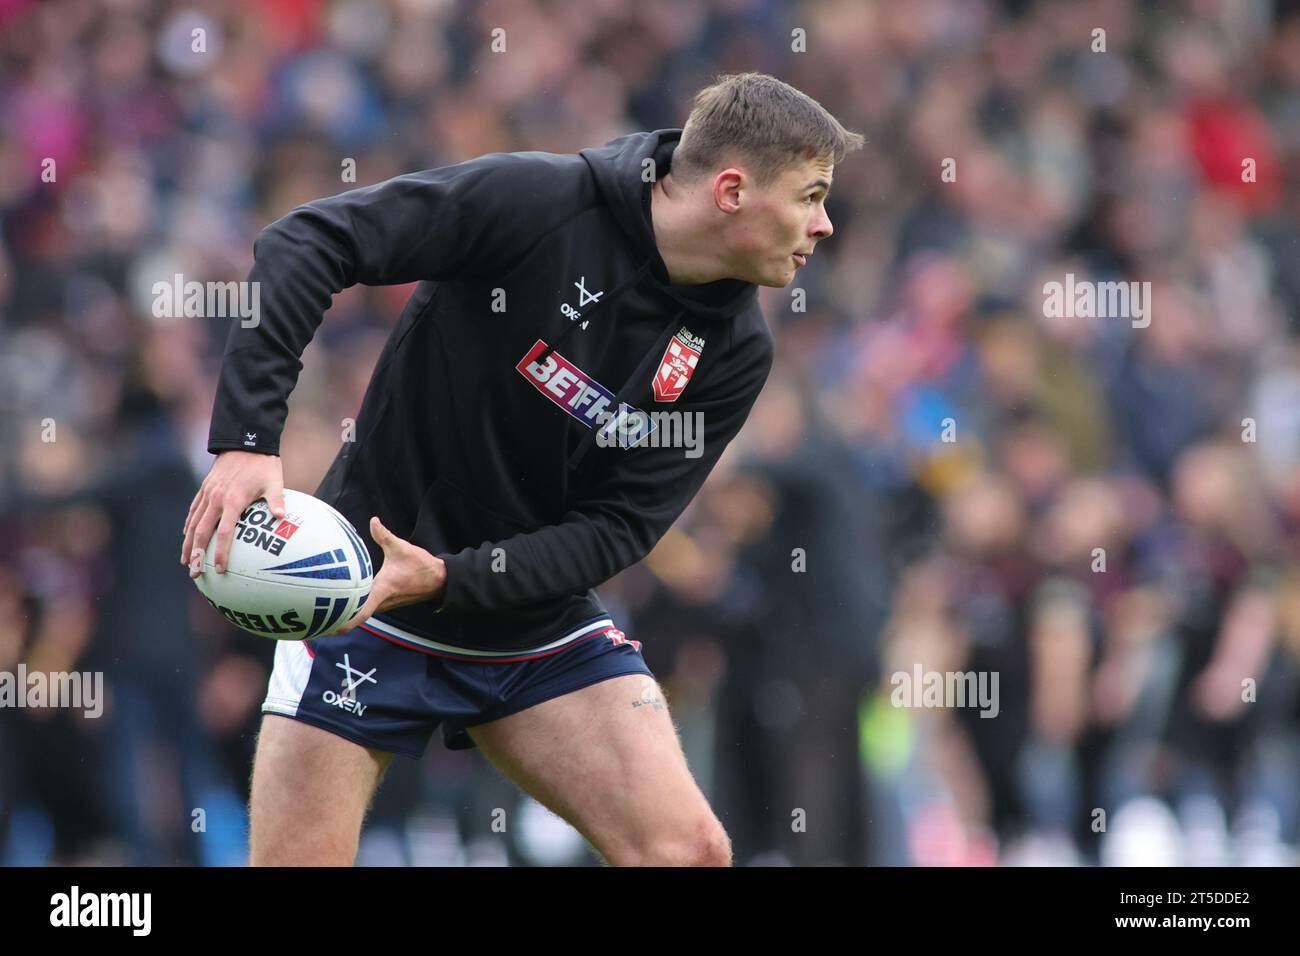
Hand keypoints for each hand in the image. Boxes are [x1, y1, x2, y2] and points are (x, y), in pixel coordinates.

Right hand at [181, 451, 285, 577]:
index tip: (220, 569)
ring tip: (186, 561)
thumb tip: (282, 518)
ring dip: (188, 543)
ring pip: (193, 523)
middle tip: (195, 573)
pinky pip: (193, 510)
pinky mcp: (204, 488)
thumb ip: (277, 500)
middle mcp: (216, 499)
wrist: (244, 441)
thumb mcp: (275, 482)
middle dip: (196, 554)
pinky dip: (189, 524)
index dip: (221, 552)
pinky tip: (187, 536)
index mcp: (234, 500)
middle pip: (201, 532)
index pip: (225, 532)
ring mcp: (208, 493)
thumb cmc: (263, 464)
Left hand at [330, 517, 445, 634]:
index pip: (361, 611)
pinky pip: (366, 609)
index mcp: (382, 590)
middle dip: (337, 621)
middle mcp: (382, 601)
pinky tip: (343, 602)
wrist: (439, 581)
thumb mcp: (401, 548)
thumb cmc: (421, 566)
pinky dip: (354, 609)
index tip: (329, 628)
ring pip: (360, 614)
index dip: (345, 622)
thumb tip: (373, 521)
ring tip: (323, 615)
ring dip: (345, 615)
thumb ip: (384, 536)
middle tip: (314, 622)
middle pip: (355, 616)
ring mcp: (384, 604)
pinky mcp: (386, 602)